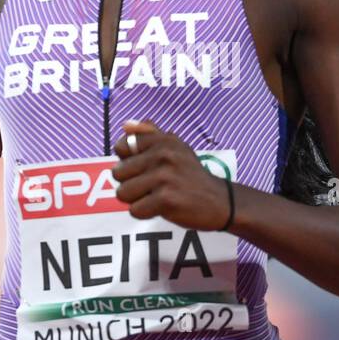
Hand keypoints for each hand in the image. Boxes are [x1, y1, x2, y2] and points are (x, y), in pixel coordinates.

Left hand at [111, 119, 231, 231]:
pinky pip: (135, 210)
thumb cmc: (191, 176)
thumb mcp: (176, 148)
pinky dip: (145, 213)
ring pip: (123, 192)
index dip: (128, 162)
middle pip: (118, 173)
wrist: (220, 201)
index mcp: (163, 140)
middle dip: (131, 183)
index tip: (145, 168)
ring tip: (156, 196)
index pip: (121, 146)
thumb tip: (125, 125)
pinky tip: (162, 207)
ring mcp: (165, 177)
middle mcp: (164, 154)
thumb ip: (149, 135)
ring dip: (136, 200)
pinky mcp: (166, 199)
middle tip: (153, 186)